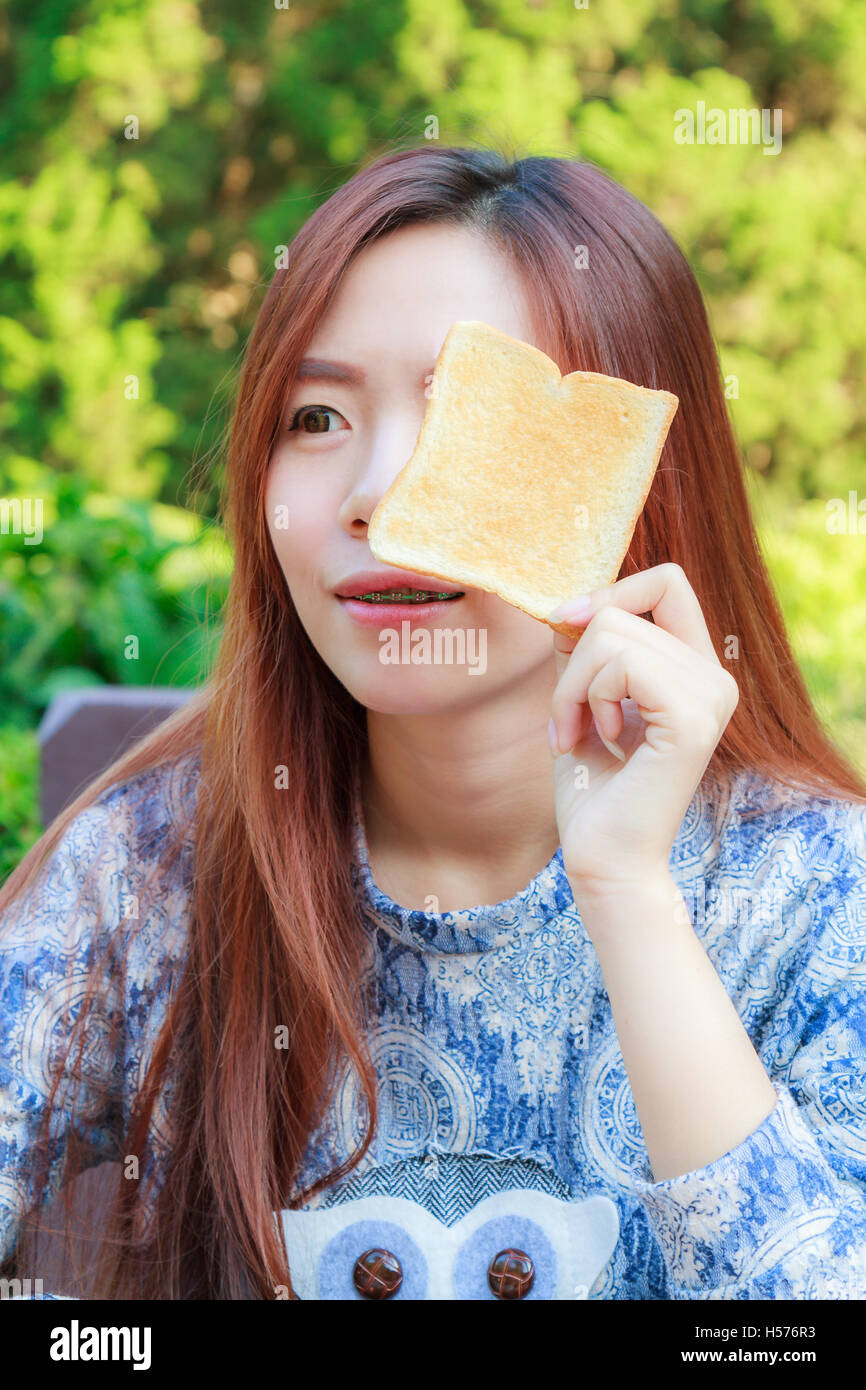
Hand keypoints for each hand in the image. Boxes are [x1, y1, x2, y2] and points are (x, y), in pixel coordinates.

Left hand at [548, 563, 738, 894]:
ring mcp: (709, 696)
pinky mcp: (692, 718)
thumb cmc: (592, 789)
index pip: (666, 583)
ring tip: (576, 734)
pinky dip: (587, 699)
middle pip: (624, 609)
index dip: (610, 592)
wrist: (604, 858)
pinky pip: (620, 665)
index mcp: (696, 671)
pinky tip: (600, 740)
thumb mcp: (582, 699)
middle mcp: (715, 678)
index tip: (565, 625)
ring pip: (612, 634)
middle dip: (573, 661)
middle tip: (567, 719)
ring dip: (572, 687)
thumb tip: (570, 601)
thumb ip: (585, 650)